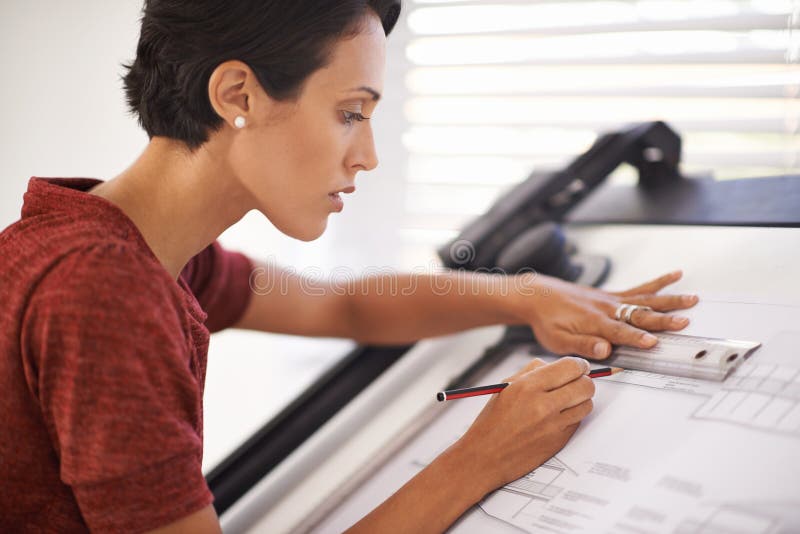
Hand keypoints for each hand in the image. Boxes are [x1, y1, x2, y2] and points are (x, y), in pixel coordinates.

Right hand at [453, 357, 593, 492]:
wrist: (485, 456)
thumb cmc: (492, 421)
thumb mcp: (505, 387)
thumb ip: (531, 372)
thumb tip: (553, 365)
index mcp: (528, 386)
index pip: (570, 367)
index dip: (579, 365)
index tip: (579, 367)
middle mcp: (543, 405)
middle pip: (585, 385)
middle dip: (584, 381)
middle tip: (578, 382)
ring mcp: (553, 425)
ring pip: (587, 404)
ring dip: (582, 400)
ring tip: (569, 400)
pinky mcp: (559, 441)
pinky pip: (578, 422)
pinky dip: (573, 416)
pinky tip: (559, 415)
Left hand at [511, 270, 698, 358]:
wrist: (538, 296)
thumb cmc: (548, 321)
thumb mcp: (558, 340)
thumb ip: (582, 345)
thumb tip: (605, 350)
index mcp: (594, 322)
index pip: (619, 332)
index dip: (636, 338)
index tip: (653, 343)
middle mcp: (606, 308)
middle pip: (639, 315)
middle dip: (662, 320)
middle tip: (684, 322)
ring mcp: (611, 299)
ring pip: (645, 299)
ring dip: (669, 300)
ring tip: (693, 299)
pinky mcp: (612, 295)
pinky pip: (639, 288)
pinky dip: (658, 282)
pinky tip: (676, 276)